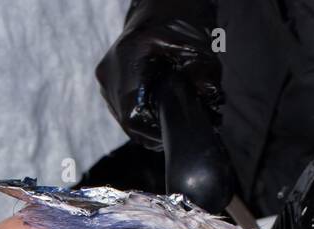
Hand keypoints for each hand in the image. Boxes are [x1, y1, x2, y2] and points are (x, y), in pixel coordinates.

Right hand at [94, 0, 222, 150]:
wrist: (161, 6)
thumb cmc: (181, 21)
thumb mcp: (199, 48)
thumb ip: (205, 78)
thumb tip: (208, 109)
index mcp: (127, 59)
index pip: (133, 117)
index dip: (155, 132)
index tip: (174, 131)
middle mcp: (110, 71)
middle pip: (128, 121)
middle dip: (153, 129)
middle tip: (177, 125)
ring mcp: (105, 78)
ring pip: (124, 118)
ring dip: (147, 123)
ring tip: (168, 114)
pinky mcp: (106, 82)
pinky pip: (122, 109)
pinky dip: (141, 113)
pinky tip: (157, 106)